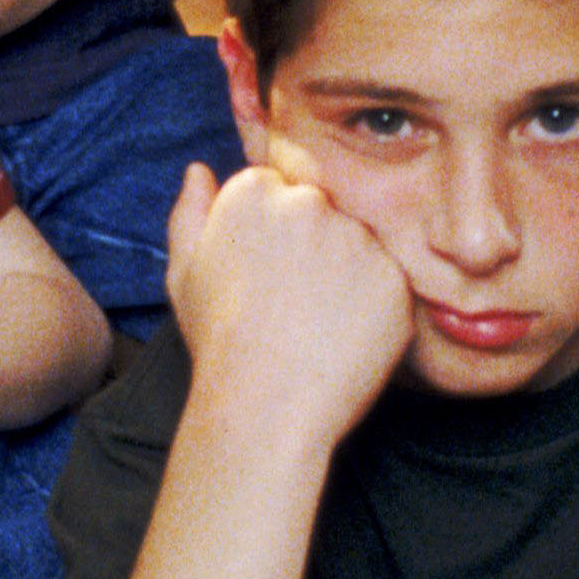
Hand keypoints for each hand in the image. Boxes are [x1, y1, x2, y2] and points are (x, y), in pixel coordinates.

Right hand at [165, 158, 412, 448]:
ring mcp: (356, 239)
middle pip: (322, 209)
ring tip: (317, 323)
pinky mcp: (394, 277)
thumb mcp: (184, 273)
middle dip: (314, 246)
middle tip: (294, 302)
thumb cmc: (219, 342)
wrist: (264, 407)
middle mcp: (308, 203)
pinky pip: (388, 282)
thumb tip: (200, 171)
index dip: (273, 236)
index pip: (277, 190)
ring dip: (347, 272)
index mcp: (253, 192)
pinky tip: (344, 337)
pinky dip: (374, 307)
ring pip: (358, 243)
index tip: (267, 274)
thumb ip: (190, 213)